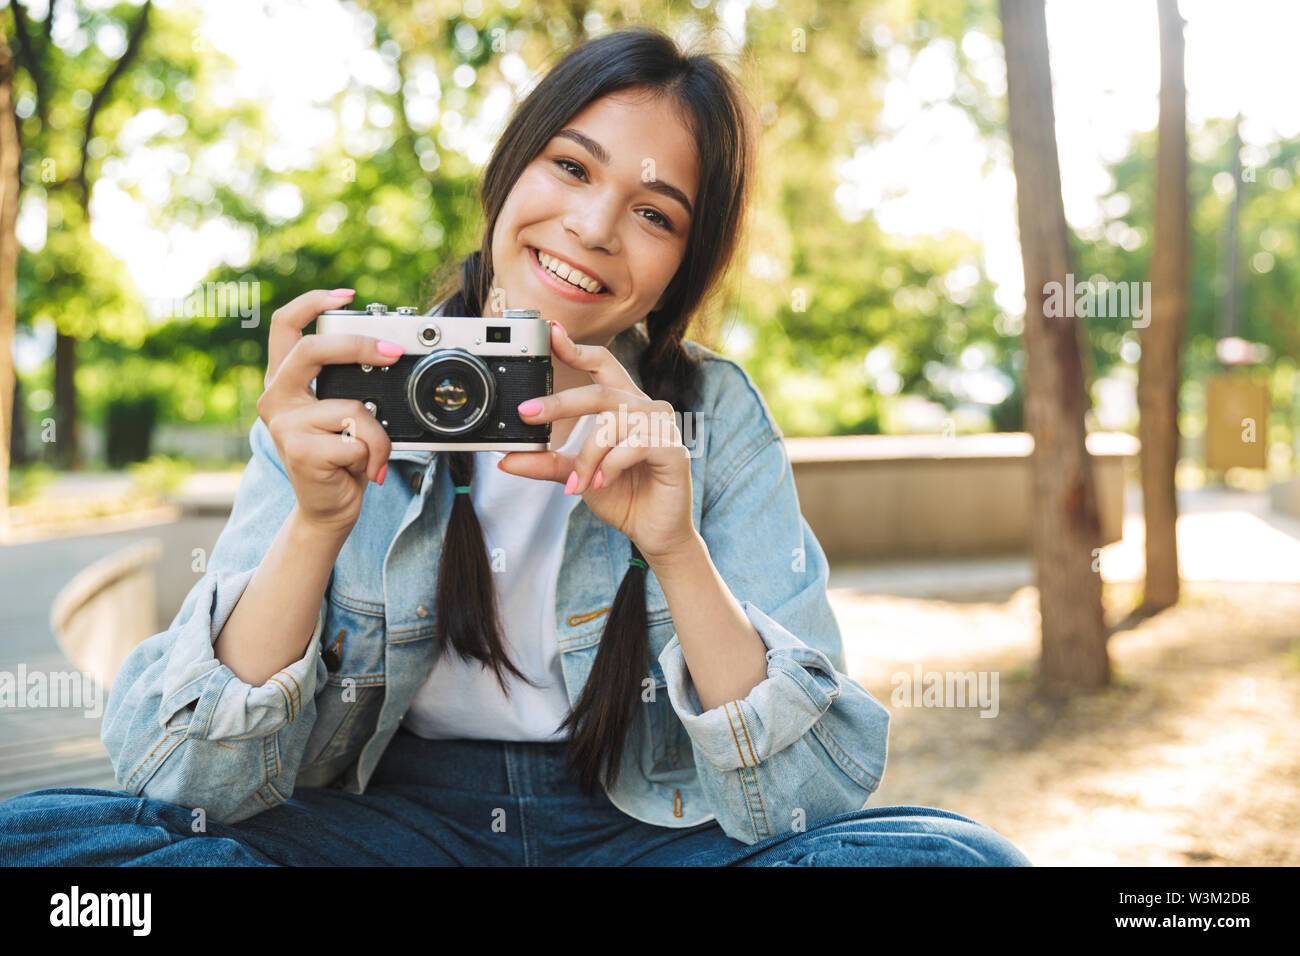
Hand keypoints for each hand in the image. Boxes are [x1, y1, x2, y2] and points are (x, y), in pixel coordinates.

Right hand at [256, 288, 399, 536]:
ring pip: (354, 408)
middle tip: (394, 352)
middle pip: (312, 350)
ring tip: (370, 454)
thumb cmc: (340, 456)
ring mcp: (285, 426)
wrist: (328, 509)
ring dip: (378, 435)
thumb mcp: (341, 412)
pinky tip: (360, 470)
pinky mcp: (301, 452)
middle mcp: (276, 399)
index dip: (313, 302)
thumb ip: (347, 384)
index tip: (347, 295)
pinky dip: (374, 456)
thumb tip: (385, 351)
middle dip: (359, 344)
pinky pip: (359, 440)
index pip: (285, 326)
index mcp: (284, 381)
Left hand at [498, 321, 696, 561]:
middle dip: (560, 403)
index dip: (575, 348)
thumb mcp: (576, 475)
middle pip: (600, 390)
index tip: (549, 332)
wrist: (653, 531)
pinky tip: (602, 482)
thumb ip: (545, 463)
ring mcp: (662, 426)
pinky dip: (611, 465)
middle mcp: (645, 408)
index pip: (601, 365)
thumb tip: (506, 459)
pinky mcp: (673, 449)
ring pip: (612, 423)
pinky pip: (635, 445)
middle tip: (528, 414)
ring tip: (579, 483)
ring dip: (587, 456)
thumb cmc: (622, 495)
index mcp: (623, 405)